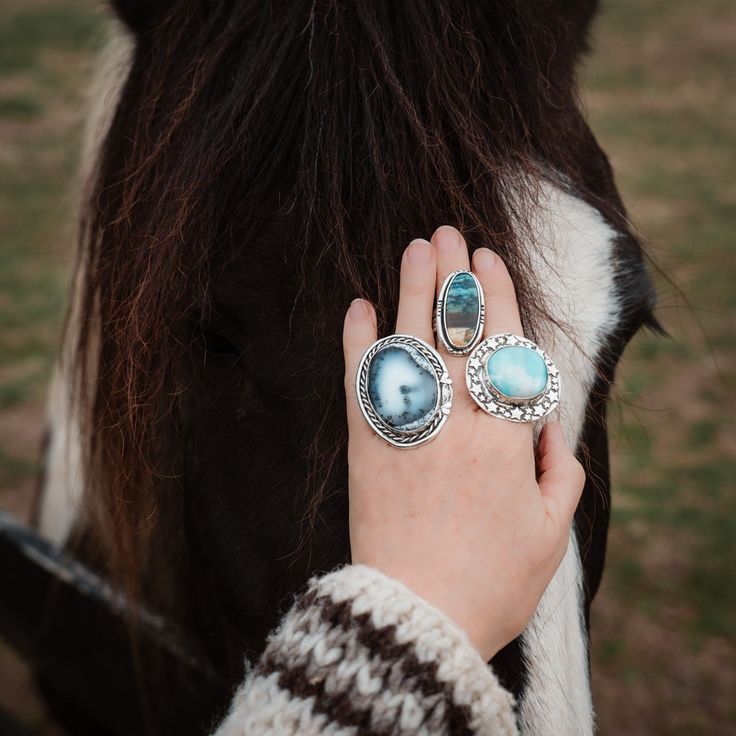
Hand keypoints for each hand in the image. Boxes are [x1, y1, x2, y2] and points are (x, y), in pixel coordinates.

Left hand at [342, 226, 584, 660]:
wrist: (414, 620)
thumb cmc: (491, 583)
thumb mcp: (550, 534)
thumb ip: (558, 470)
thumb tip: (547, 426)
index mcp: (505, 439)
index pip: (502, 348)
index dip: (496, 300)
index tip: (488, 260)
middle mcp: (455, 423)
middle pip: (454, 334)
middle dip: (452, 279)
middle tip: (446, 232)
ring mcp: (407, 432)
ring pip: (410, 345)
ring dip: (411, 291)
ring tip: (414, 248)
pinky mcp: (365, 450)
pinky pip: (359, 384)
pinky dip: (357, 343)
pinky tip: (357, 306)